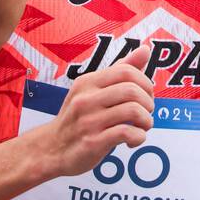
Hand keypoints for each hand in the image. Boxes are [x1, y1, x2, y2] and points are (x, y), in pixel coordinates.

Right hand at [41, 42, 154, 178]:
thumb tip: (145, 50)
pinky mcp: (92, 142)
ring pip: (133, 111)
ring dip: (146, 121)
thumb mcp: (92, 91)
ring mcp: (88, 121)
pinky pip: (127, 133)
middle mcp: (86, 99)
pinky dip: (138, 137)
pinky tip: (132, 141)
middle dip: (148, 103)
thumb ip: (119, 71)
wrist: (51, 149)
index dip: (145, 82)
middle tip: (145, 113)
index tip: (145, 95)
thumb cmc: (77, 119)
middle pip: (133, 91)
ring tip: (141, 127)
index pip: (126, 71)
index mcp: (87, 83)